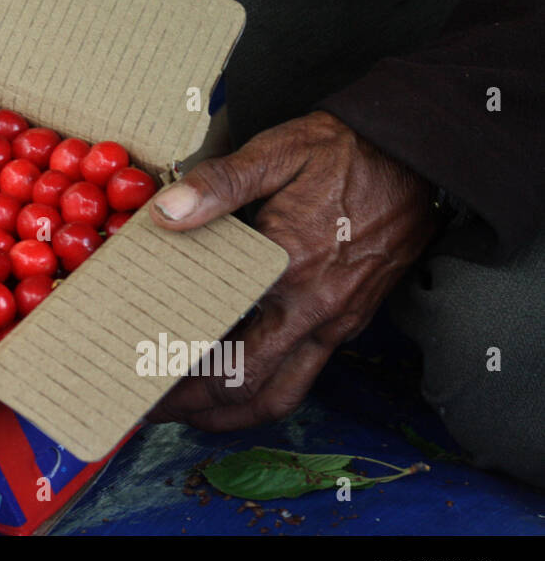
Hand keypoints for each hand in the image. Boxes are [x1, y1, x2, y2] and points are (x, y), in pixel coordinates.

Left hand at [146, 111, 439, 429]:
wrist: (417, 151)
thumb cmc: (341, 150)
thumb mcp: (275, 152)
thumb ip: (220, 185)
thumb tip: (167, 213)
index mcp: (291, 273)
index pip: (228, 355)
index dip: (182, 379)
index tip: (143, 383)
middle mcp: (317, 310)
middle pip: (249, 390)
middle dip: (197, 407)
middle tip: (152, 406)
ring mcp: (338, 320)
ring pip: (282, 392)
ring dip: (233, 410)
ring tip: (188, 409)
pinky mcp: (351, 317)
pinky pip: (303, 370)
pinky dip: (264, 384)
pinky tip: (233, 370)